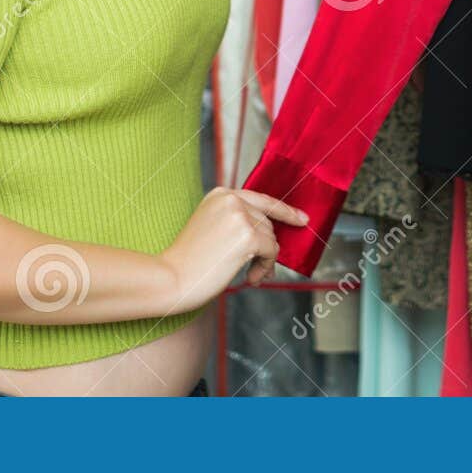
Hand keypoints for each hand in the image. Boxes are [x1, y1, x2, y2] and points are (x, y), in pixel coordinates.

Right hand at [159, 187, 308, 310]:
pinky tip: (251, 278)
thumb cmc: (188, 261)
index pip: (261, 199)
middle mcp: (231, 199)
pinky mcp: (248, 236)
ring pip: (271, 238)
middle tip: (258, 270)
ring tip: (250, 276)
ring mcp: (240, 216)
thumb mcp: (211, 229)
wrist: (169, 278)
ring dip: (265, 261)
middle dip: (266, 249)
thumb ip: (237, 223)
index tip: (302, 218)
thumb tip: (270, 237)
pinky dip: (265, 268)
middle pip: (267, 223)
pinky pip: (271, 252)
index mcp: (220, 194)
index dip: (285, 211)